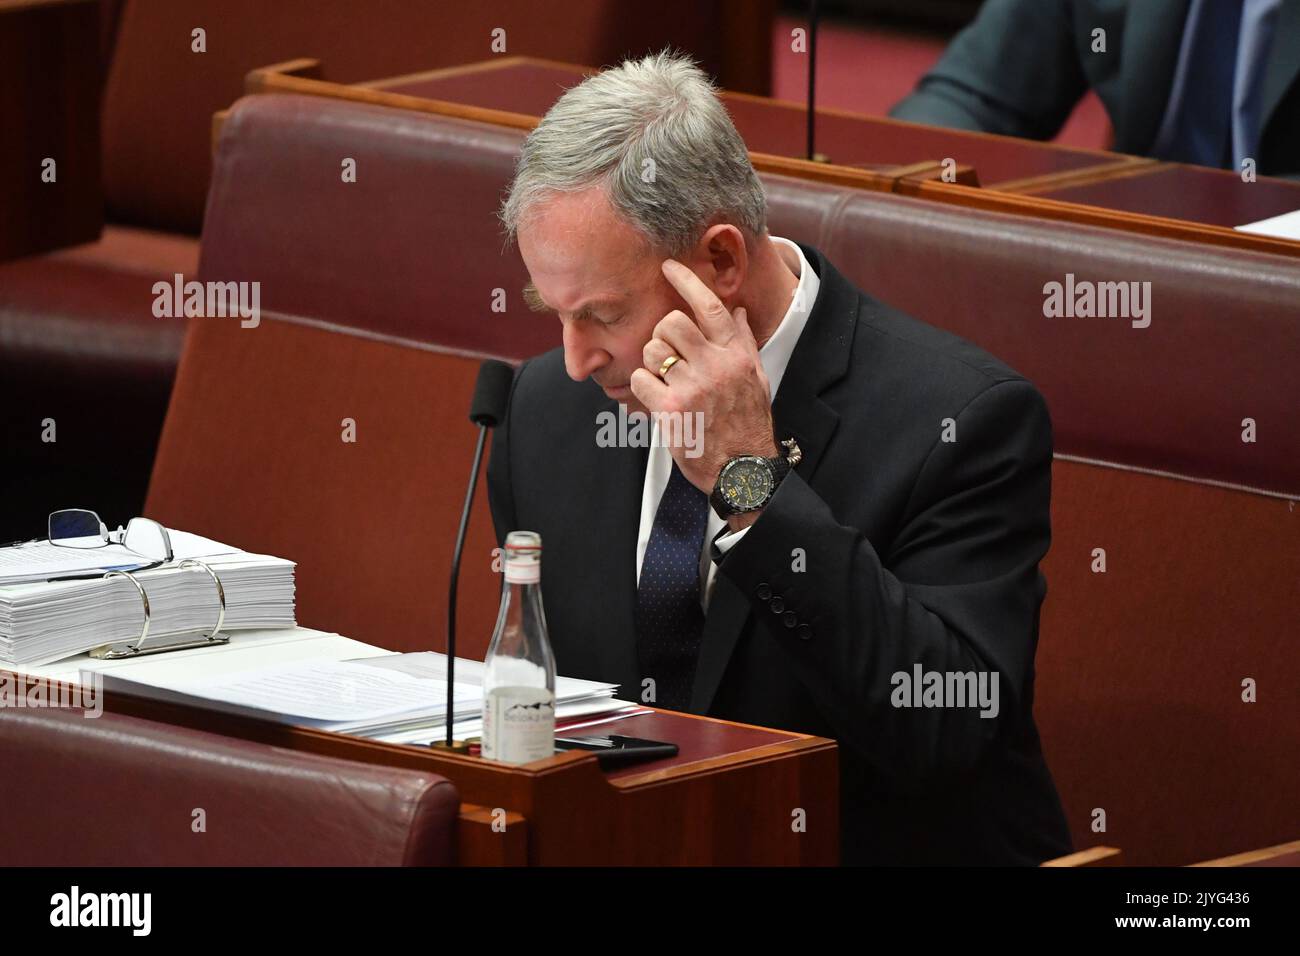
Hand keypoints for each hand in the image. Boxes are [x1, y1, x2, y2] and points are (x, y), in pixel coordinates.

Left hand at [629, 259, 778, 494]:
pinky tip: (658, 401)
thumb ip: (742, 342)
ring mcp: (692, 387)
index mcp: (737, 355)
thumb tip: (735, 311)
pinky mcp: (671, 410)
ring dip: (653, 363)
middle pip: (672, 322)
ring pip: (653, 350)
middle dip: (663, 334)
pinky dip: (642, 389)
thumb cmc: (748, 424)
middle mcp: (716, 366)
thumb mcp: (756, 379)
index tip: (668, 267)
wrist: (743, 471)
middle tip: (668, 354)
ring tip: (666, 381)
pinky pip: (640, 380)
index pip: (710, 306)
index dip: (686, 281)